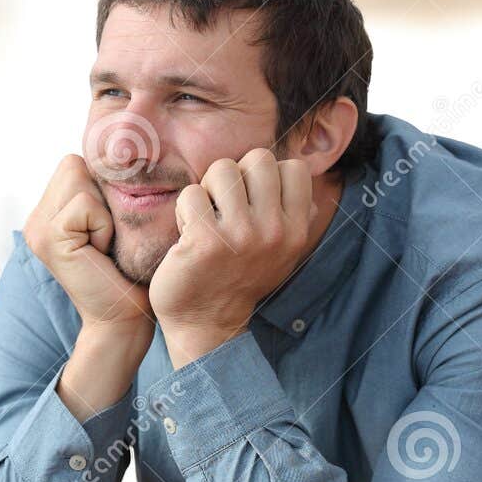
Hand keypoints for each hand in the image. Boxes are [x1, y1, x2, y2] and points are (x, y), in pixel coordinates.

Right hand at [24, 155, 152, 338]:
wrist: (125, 317)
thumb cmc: (130, 271)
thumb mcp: (115, 220)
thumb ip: (102, 190)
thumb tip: (120, 147)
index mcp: (49, 212)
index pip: (74, 162)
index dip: (102, 187)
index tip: (108, 229)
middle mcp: (36, 218)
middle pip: (74, 164)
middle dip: (100, 195)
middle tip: (105, 237)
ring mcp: (37, 228)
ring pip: (79, 178)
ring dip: (103, 211)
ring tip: (103, 245)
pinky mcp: (48, 238)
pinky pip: (84, 203)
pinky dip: (102, 225)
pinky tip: (99, 252)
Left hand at [149, 149, 315, 368]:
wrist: (206, 323)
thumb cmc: (237, 277)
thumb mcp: (280, 251)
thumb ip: (293, 213)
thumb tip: (298, 173)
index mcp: (296, 231)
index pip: (294, 168)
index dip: (266, 175)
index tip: (251, 200)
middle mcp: (275, 232)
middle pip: (258, 158)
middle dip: (235, 175)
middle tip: (223, 205)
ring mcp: (241, 235)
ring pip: (222, 169)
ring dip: (206, 190)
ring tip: (205, 219)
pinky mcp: (206, 240)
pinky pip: (191, 194)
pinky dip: (183, 209)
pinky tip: (187, 234)